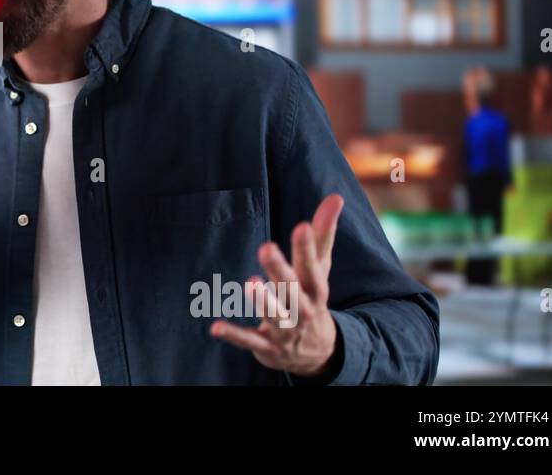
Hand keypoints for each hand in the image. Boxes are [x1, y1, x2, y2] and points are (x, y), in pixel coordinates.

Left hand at [209, 194, 343, 378]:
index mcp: (315, 289)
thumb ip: (323, 234)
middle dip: (280, 270)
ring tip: (250, 282)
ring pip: (274, 316)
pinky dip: (234, 335)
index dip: (307, 248)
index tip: (301, 225)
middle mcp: (303, 310)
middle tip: (266, 247)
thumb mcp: (320, 269)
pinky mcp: (267, 347)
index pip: (313, 267)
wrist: (317, 353)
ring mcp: (285, 330)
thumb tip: (336, 197)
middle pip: (292, 290)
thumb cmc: (312, 298)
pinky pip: (250, 341)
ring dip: (262, 301)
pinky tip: (215, 328)